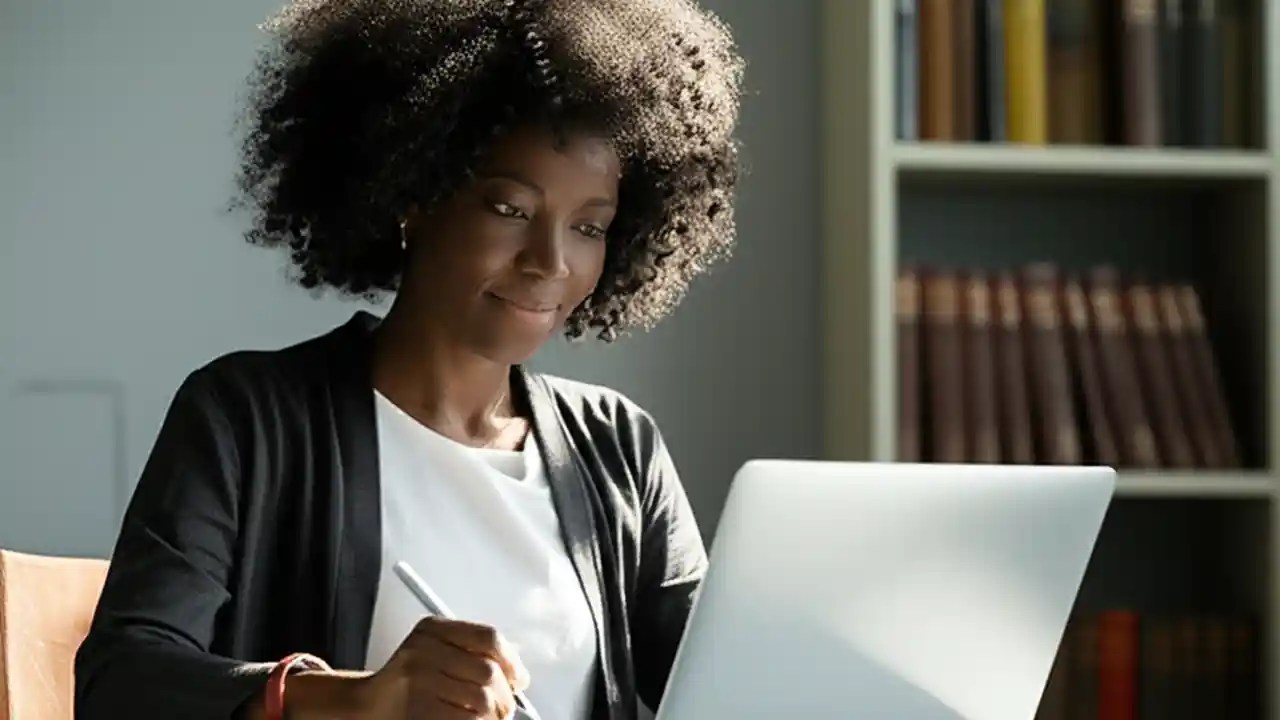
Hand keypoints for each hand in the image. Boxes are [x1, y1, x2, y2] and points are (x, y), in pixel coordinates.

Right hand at [358, 616, 532, 719]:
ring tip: (489, 717)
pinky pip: (465, 719)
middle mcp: (424, 648)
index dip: (512, 660)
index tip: (519, 679)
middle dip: (505, 696)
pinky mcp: (418, 706)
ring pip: (481, 698)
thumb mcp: (438, 653)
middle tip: (505, 708)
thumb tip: (520, 678)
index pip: (488, 637)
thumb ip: (474, 654)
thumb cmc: (412, 682)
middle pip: (489, 671)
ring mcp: (418, 677)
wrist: (370, 705)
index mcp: (433, 628)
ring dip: (492, 715)